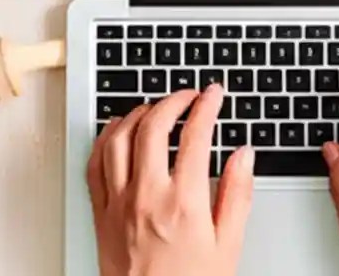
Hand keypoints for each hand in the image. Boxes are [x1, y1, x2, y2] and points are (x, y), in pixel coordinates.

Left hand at [87, 85, 253, 275]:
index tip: (213, 94)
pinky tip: (117, 132)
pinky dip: (105, 139)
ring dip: (138, 114)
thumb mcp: (229, 245)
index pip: (196, 135)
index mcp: (184, 203)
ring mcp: (119, 203)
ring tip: (154, 108)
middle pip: (153, 126)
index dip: (207, 105)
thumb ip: (237, 194)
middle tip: (188, 95)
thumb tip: (244, 156)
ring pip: (118, 139)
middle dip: (173, 100)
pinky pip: (94, 164)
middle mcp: (147, 197)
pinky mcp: (100, 214)